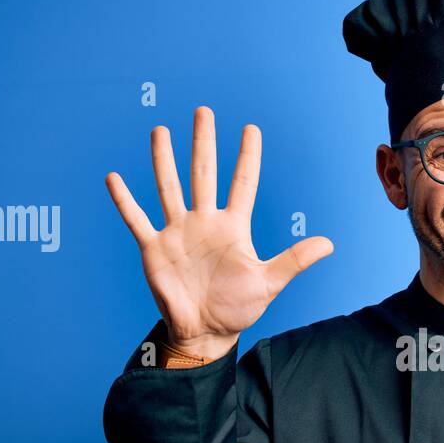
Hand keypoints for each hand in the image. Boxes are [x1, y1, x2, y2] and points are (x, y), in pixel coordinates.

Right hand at [106, 106, 332, 358]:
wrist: (206, 331)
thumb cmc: (238, 308)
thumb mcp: (269, 283)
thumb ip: (294, 260)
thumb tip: (329, 244)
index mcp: (233, 227)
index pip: (242, 183)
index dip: (247, 157)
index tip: (250, 129)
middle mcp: (204, 222)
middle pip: (204, 175)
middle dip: (203, 144)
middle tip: (203, 111)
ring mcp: (178, 232)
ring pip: (169, 188)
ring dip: (164, 160)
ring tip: (160, 131)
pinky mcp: (155, 248)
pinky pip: (137, 220)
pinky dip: (125, 201)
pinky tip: (114, 178)